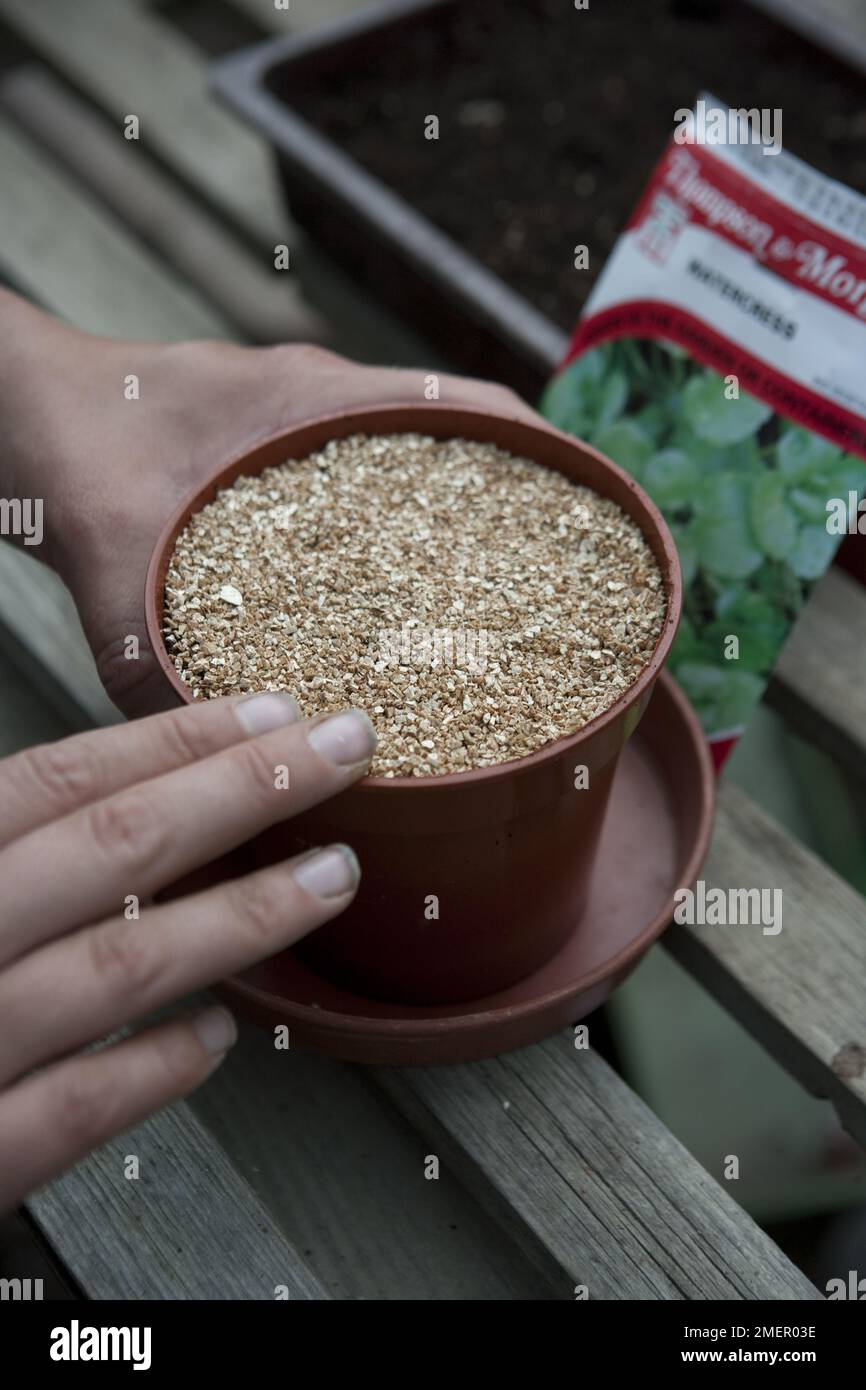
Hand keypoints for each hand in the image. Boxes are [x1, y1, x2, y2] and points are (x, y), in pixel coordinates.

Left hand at [0, 292, 538, 714]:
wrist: (22, 408)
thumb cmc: (68, 445)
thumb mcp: (110, 549)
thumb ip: (149, 651)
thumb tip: (215, 751)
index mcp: (312, 400)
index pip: (464, 404)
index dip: (546, 454)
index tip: (604, 506)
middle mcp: (327, 404)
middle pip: (468, 435)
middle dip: (531, 497)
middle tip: (576, 576)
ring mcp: (311, 426)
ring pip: (427, 462)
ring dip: (478, 514)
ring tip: (521, 598)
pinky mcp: (287, 456)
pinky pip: (377, 484)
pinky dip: (415, 530)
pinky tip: (417, 604)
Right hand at [0, 690, 374, 1211]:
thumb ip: (2, 835)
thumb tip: (79, 789)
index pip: (56, 783)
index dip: (171, 742)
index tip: (270, 710)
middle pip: (112, 848)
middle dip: (243, 791)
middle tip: (346, 750)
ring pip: (118, 968)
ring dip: (239, 917)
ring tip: (332, 878)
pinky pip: (72, 1112)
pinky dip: (153, 1070)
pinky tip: (219, 1038)